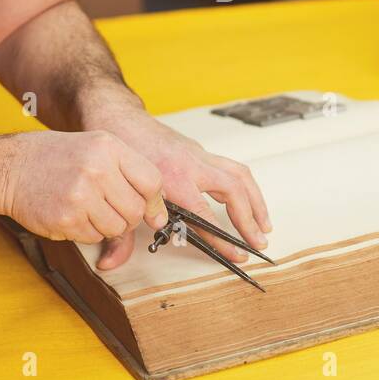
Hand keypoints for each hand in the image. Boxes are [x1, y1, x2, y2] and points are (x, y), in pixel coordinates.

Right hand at [0, 130, 167, 242]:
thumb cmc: (54, 157)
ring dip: (106, 225)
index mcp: (108, 147)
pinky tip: (71, 213)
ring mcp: (81, 195)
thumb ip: (129, 174)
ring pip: (117, 228)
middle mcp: (97, 169)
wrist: (9, 167)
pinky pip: (94, 237)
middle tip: (109, 208)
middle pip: (136, 211)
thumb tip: (158, 218)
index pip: (152, 181)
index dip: (154, 202)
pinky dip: (87, 232)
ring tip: (86, 207)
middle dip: (127, 217)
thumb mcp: (95, 148)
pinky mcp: (66, 219)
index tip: (151, 212)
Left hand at [87, 113, 272, 270]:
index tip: (237, 255)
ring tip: (264, 226)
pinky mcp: (201, 151)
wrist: (118, 117)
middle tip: (258, 244)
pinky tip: (250, 203)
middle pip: (233, 190)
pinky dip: (246, 187)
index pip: (204, 215)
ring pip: (239, 175)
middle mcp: (191, 165)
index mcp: (171, 178)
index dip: (222, 239)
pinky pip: (232, 168)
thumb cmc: (118, 151)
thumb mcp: (119, 192)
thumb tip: (114, 262)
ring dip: (256, 202)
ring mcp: (199, 155)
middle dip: (249, 219)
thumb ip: (123, 230)